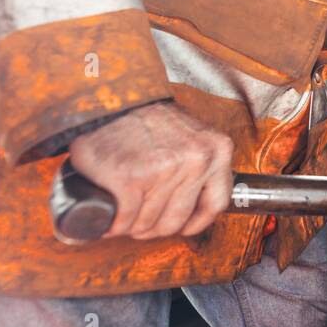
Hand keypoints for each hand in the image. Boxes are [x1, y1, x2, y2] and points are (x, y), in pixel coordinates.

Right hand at [68, 101, 233, 239]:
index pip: (216, 204)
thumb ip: (201, 167)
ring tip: (124, 206)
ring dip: (131, 224)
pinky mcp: (131, 178)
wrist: (110, 101)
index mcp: (217, 149)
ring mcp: (165, 168)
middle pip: (176, 221)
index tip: (181, 225)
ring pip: (148, 224)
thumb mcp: (190, 136)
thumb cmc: (146, 122)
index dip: (195, 222)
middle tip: (139, 214)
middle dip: (154, 225)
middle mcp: (196, 159)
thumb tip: (198, 215)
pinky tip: (111, 210)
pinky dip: (113, 223)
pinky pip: (124, 221)